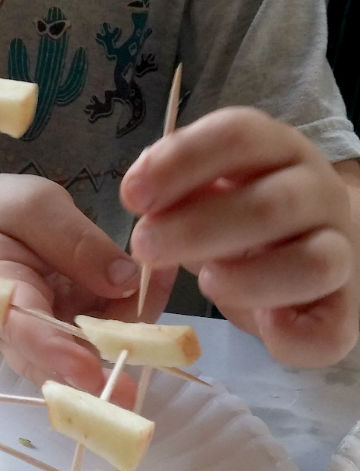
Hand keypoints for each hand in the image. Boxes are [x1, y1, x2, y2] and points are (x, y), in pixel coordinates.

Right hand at [0, 172, 177, 405]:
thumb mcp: (33, 208)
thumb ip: (75, 243)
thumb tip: (124, 282)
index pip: (23, 331)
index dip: (57, 354)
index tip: (90, 372)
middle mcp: (19, 331)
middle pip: (62, 361)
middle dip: (109, 365)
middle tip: (160, 351)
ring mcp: (46, 338)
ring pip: (93, 354)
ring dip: (133, 328)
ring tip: (159, 274)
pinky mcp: (69, 333)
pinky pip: (106, 337)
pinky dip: (135, 314)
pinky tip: (155, 277)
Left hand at [121, 106, 358, 366]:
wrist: (310, 253)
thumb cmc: (238, 222)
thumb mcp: (205, 193)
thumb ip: (176, 192)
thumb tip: (142, 198)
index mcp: (275, 152)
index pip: (238, 135)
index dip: (181, 162)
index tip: (132, 196)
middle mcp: (316, 194)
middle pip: (269, 205)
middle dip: (196, 229)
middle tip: (145, 246)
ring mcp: (341, 251)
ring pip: (313, 264)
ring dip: (247, 279)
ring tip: (208, 283)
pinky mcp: (343, 310)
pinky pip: (327, 330)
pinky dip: (290, 335)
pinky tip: (262, 325)